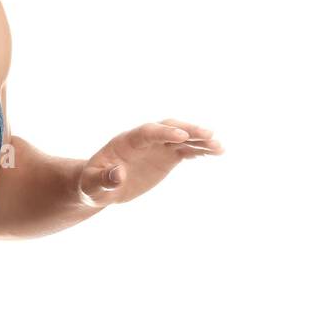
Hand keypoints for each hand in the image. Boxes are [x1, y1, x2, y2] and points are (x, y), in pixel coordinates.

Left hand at [77, 118, 222, 207]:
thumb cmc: (93, 185)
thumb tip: (118, 174)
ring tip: (219, 147)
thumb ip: (104, 179)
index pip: (147, 131)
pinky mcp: (166, 156)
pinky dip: (201, 150)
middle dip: (188, 130)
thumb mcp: (93, 186)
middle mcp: (144, 140)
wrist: (101, 186)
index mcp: (125, 142)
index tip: (182, 136)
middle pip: (168, 128)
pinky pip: (186, 150)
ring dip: (200, 140)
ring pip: (181, 138)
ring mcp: (157, 147)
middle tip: (209, 135)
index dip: (164, 132)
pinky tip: (216, 152)